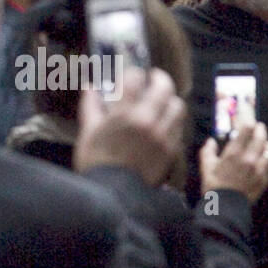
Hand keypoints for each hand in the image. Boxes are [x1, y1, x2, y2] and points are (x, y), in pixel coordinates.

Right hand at [74, 65, 184, 185]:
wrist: (114, 194)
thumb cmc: (96, 162)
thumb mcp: (88, 132)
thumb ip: (91, 106)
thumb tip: (90, 86)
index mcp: (124, 114)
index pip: (135, 78)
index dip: (134, 73)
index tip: (132, 75)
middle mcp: (148, 121)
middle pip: (164, 87)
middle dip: (159, 78)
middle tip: (153, 78)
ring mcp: (163, 136)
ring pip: (178, 106)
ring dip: (170, 99)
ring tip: (162, 100)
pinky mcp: (171, 150)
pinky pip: (179, 127)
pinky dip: (173, 120)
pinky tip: (164, 121)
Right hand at [199, 122, 267, 204]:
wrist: (225, 209)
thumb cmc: (213, 187)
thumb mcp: (206, 167)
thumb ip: (208, 151)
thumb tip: (211, 141)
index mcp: (234, 153)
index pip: (247, 127)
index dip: (248, 115)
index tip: (246, 110)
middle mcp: (249, 159)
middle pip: (262, 134)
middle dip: (259, 128)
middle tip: (255, 128)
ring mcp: (259, 169)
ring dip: (266, 144)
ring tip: (260, 146)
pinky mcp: (265, 179)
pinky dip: (266, 159)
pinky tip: (260, 161)